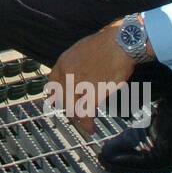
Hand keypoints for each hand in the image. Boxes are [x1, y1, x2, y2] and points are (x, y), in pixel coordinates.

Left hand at [46, 19, 141, 136]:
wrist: (120, 44)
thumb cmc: (106, 44)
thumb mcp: (81, 50)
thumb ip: (74, 63)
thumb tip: (76, 73)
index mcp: (63, 62)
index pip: (52, 82)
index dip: (54, 94)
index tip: (56, 101)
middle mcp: (67, 74)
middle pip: (61, 98)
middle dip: (67, 109)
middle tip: (73, 116)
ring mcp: (78, 84)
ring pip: (72, 107)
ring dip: (78, 118)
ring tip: (84, 125)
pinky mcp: (93, 93)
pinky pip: (86, 112)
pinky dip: (87, 123)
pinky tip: (91, 128)